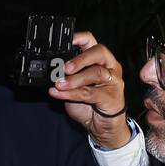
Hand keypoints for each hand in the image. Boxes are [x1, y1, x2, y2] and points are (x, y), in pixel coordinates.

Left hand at [48, 31, 130, 148]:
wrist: (102, 127)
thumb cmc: (89, 105)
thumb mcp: (73, 87)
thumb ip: (65, 78)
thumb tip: (50, 72)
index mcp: (100, 60)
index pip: (92, 41)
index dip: (79, 38)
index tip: (65, 41)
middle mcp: (110, 66)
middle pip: (99, 52)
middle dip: (80, 59)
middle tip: (64, 68)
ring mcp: (113, 81)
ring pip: (96, 73)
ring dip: (74, 79)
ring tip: (59, 84)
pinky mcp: (112, 97)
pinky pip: (91, 93)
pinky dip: (72, 93)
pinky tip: (59, 94)